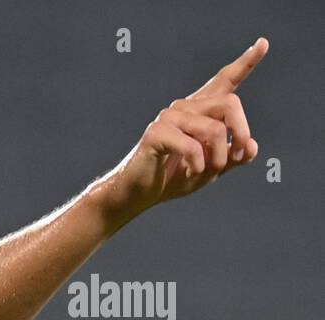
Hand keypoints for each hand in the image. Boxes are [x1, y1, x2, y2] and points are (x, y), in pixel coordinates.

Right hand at [96, 37, 268, 225]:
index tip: (263, 43)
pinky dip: (198, 165)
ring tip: (206, 172)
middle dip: (241, 132)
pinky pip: (192, 147)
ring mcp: (169, 117)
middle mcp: (185, 107)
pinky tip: (191, 172)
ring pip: (214, 129)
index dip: (246, 62)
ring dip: (217, 158)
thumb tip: (251, 147)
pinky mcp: (156, 133)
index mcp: (199, 111)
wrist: (138, 193)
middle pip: (230, 103)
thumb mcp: (211, 168)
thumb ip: (233, 157)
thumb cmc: (172, 178)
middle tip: (238, 157)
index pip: (224, 81)